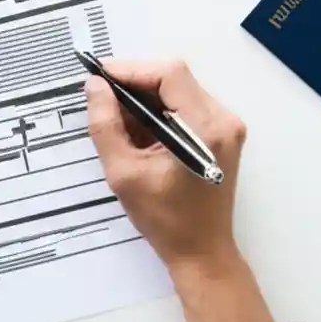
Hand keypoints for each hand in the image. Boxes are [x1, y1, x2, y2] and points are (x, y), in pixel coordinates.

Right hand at [85, 59, 275, 321]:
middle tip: (102, 98)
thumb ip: (106, 125)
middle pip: (174, 78)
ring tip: (117, 119)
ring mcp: (225, 126)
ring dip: (145, 98)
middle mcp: (223, 120)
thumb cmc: (165, 219)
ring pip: (178, 91)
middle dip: (135, 84)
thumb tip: (95, 87)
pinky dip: (158, 112)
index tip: (99, 78)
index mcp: (205, 128)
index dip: (131, 70)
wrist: (201, 251)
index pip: (169, 74)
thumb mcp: (124, 173)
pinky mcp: (220, 134)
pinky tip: (138, 131)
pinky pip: (184, 107)